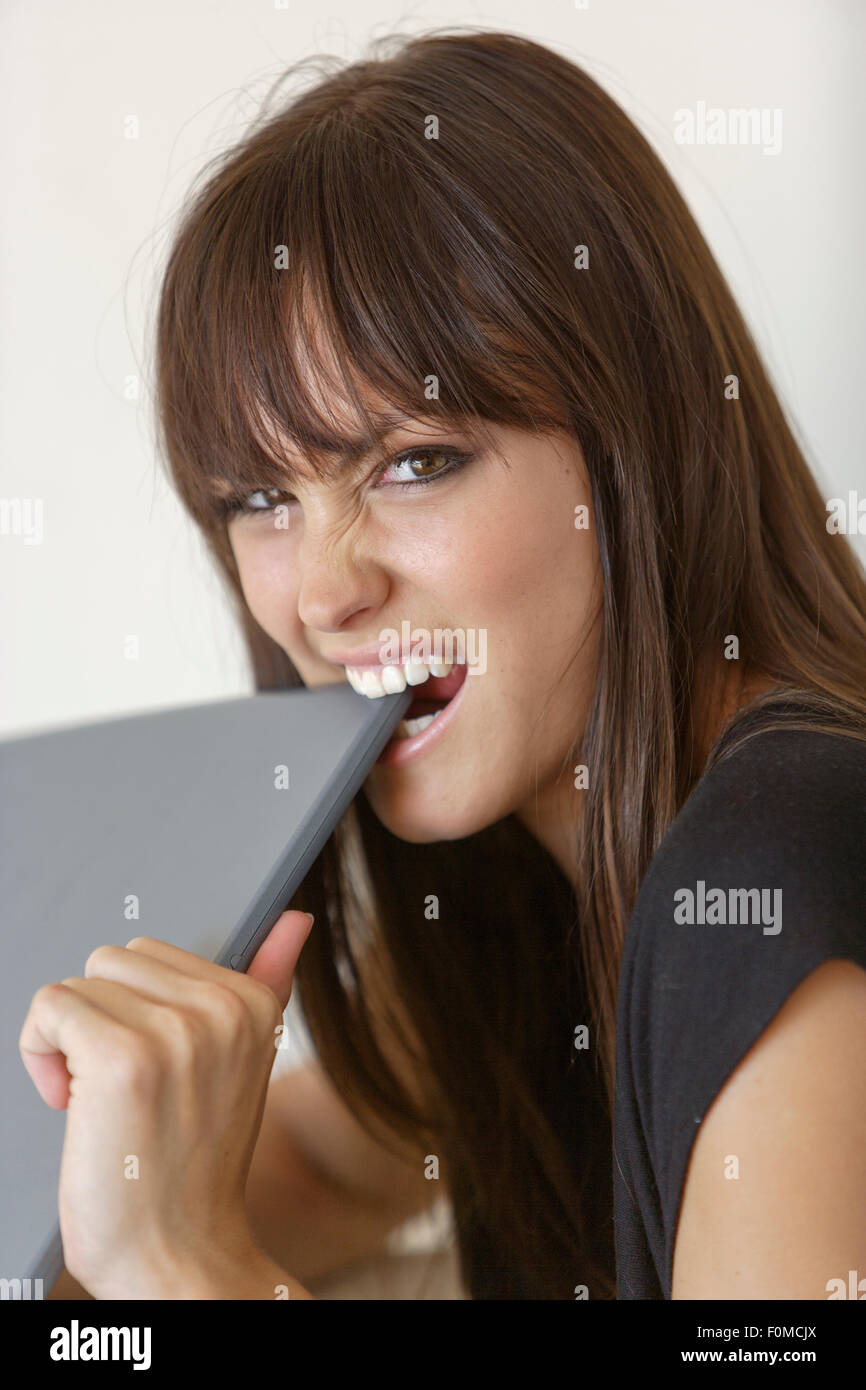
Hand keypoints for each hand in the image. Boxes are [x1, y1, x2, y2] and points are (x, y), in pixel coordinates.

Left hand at [18, 909, 313, 1298]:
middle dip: (101, 1020)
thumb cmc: (196, 1167)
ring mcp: (175, 1031)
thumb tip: (296, 917)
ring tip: (101, 1101)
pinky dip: (41, 1055)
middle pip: (113, 961)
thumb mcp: (244, 1065)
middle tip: (122, 1090)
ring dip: (70, 1042)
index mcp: (253, 1003)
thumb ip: (269, 982)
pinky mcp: (121, 1057)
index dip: (134, 1014)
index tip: (151, 1073)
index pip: (152, 955)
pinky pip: (51, 1008)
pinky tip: (71, 1103)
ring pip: (80, 983)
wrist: (180, 1256)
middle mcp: (222, 1009)